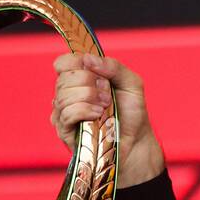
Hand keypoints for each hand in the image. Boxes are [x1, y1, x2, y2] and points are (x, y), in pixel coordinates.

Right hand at [50, 52, 165, 187]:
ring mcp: (63, 113)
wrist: (137, 141)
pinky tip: (98, 115)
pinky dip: (83, 110)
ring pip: (63, 96)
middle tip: (107, 93)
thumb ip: (113, 66)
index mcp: (79, 80)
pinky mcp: (65, 131)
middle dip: (88, 82)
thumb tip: (88, 58)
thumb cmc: (132, 113)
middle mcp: (67, 95)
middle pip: (63, 78)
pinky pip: (66, 114)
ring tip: (105, 106)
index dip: (78, 63)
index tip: (98, 74)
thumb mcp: (131, 83)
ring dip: (88, 97)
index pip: (63, 63)